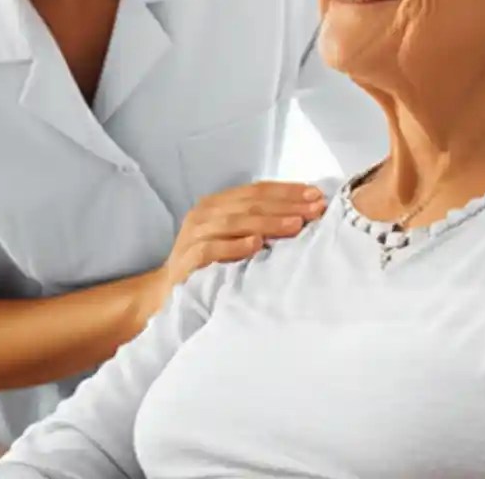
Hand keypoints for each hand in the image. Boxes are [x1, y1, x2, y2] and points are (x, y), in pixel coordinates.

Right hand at [157, 181, 326, 293]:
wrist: (167, 293)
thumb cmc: (210, 264)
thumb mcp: (234, 237)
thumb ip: (259, 223)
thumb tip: (304, 214)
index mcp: (218, 203)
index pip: (257, 191)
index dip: (288, 191)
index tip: (317, 195)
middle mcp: (205, 213)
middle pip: (250, 204)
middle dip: (286, 205)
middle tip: (315, 209)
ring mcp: (193, 235)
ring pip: (234, 222)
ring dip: (268, 222)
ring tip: (295, 225)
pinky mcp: (186, 259)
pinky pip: (212, 248)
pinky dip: (235, 246)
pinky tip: (256, 245)